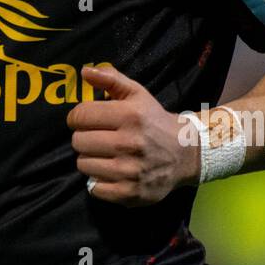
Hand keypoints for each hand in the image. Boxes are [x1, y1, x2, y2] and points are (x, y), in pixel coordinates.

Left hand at [67, 65, 199, 205]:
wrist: (186, 153)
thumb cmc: (154, 121)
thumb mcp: (137, 94)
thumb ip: (110, 79)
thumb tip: (84, 71)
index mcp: (130, 116)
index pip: (80, 116)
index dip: (78, 117)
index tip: (87, 120)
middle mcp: (129, 143)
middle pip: (78, 141)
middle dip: (84, 138)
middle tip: (98, 138)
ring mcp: (130, 171)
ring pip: (83, 165)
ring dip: (90, 159)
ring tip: (105, 155)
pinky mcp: (130, 193)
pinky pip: (94, 188)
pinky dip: (98, 181)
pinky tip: (111, 172)